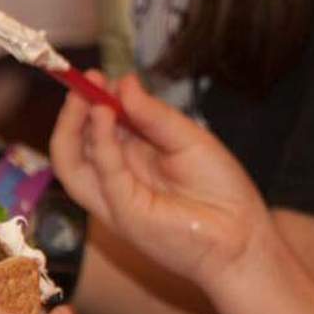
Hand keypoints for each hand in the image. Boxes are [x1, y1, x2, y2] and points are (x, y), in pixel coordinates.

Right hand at [50, 72, 273, 292]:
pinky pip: (103, 175)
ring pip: (70, 165)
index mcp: (130, 159)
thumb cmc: (221, 192)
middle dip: (73, 111)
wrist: (243, 239)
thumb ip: (154, 115)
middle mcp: (116, 179)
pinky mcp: (123, 215)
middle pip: (74, 145)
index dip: (93, 100)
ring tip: (85, 95)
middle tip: (84, 80)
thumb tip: (123, 82)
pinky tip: (105, 114)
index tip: (97, 74)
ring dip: (72, 127)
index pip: (97, 128)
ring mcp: (114, 199)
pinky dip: (100, 142)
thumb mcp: (188, 139)